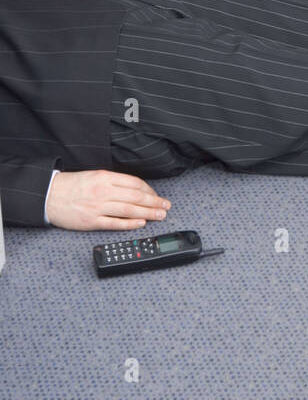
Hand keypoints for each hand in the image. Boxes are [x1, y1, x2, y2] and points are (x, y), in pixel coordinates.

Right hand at [45, 170, 170, 231]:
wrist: (50, 195)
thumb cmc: (72, 185)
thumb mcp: (94, 176)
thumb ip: (113, 181)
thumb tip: (135, 189)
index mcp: (105, 177)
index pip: (134, 183)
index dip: (150, 190)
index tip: (157, 195)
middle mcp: (104, 191)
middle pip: (136, 196)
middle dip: (155, 202)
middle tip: (166, 206)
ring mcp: (98, 207)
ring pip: (129, 210)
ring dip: (148, 213)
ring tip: (160, 215)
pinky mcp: (92, 221)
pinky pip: (115, 223)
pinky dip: (130, 223)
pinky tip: (141, 223)